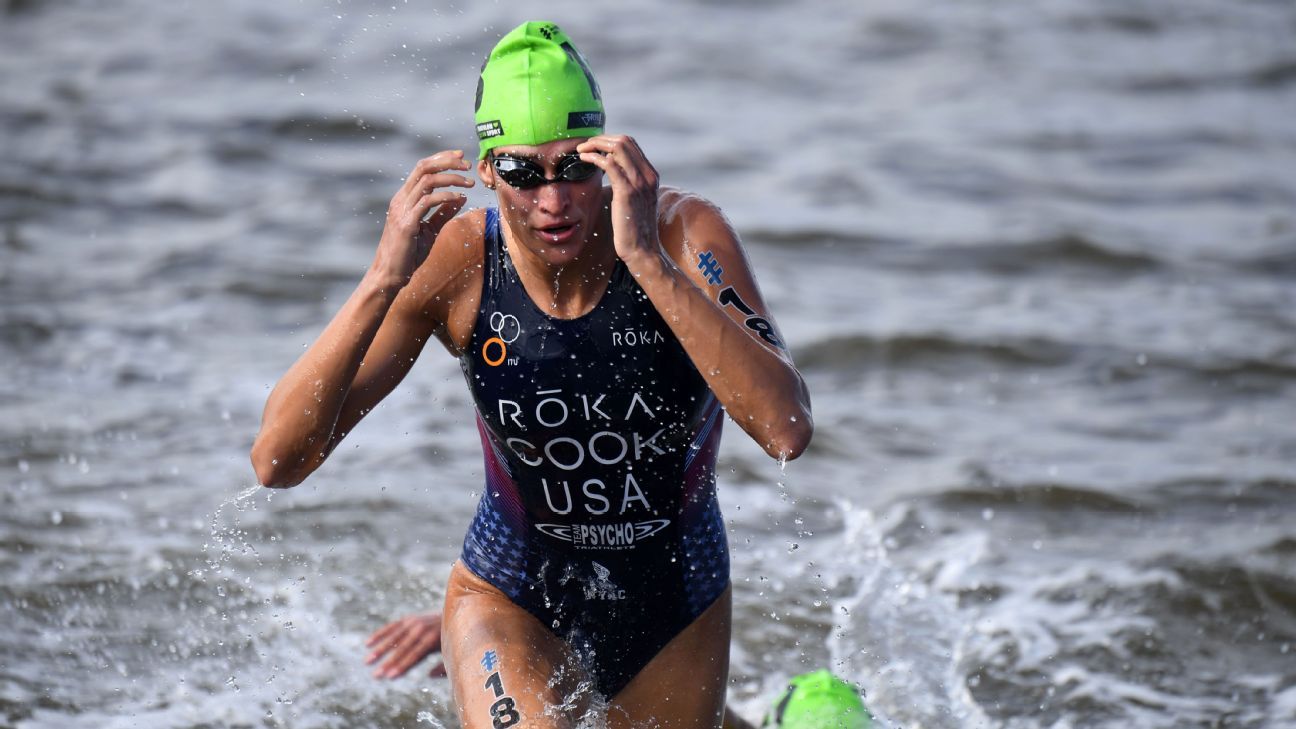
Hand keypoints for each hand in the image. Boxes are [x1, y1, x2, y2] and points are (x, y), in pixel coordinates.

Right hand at [364, 612, 446, 678]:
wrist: (454, 615)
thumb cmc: (452, 640)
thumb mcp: (452, 653)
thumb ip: (442, 666)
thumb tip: (428, 675)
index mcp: (434, 638)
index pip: (415, 655)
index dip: (402, 666)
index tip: (390, 677)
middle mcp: (422, 628)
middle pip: (402, 648)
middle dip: (388, 663)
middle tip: (375, 675)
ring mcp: (414, 622)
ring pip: (393, 637)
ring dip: (379, 650)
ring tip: (367, 661)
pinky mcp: (408, 618)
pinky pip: (391, 627)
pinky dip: (379, 634)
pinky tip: (367, 643)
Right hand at [371, 150, 474, 289]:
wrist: (390, 275)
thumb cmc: (408, 254)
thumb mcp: (430, 230)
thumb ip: (443, 213)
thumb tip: (461, 198)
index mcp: (404, 198)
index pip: (421, 168)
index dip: (441, 158)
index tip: (460, 157)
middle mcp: (401, 200)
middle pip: (423, 167)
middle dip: (447, 161)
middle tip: (467, 164)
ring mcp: (402, 210)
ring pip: (427, 181)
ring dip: (451, 178)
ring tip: (469, 183)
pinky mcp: (407, 224)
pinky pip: (428, 202)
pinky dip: (446, 197)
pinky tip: (459, 198)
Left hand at [575, 135, 660, 264]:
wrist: (643, 250)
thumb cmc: (635, 230)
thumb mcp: (636, 202)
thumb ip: (629, 185)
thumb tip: (614, 173)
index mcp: (651, 175)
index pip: (631, 144)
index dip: (610, 140)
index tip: (594, 146)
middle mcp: (648, 175)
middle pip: (624, 141)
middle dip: (601, 139)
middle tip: (584, 145)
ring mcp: (639, 182)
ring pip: (617, 147)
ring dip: (595, 144)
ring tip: (581, 150)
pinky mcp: (627, 192)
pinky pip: (609, 164)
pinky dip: (594, 157)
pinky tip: (583, 159)